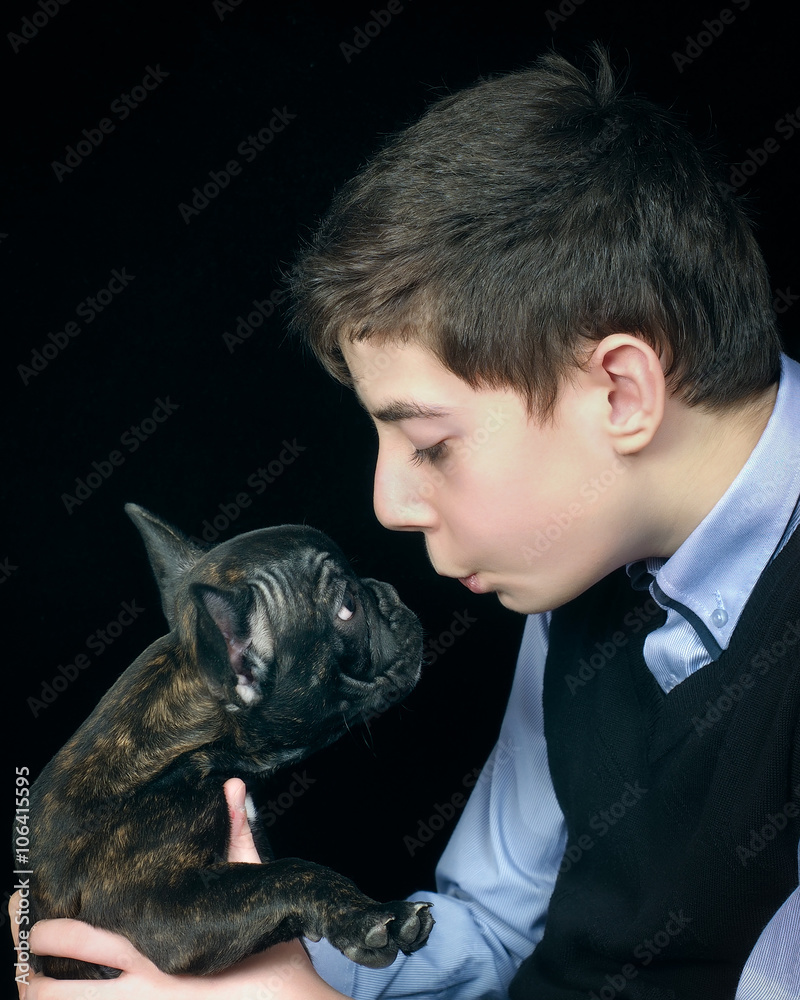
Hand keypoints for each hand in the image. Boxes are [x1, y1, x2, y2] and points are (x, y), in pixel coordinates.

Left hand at [10, 779, 349, 998]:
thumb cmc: (275, 956)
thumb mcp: (253, 895)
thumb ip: (237, 843)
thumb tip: (233, 787)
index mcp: (158, 949)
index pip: (76, 941)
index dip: (37, 929)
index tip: (24, 905)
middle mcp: (141, 993)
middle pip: (51, 991)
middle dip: (25, 969)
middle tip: (22, 946)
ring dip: (40, 998)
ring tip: (32, 982)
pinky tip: (67, 997)